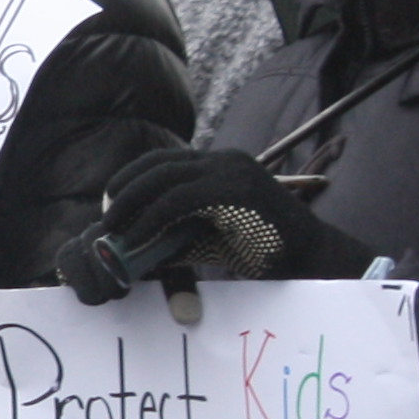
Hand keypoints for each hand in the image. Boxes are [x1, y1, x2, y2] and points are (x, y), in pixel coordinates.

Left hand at [55, 147, 369, 302]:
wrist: (313, 258)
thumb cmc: (263, 251)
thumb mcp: (212, 237)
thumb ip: (177, 235)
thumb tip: (132, 248)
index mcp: (222, 164)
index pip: (165, 160)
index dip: (132, 177)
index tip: (110, 201)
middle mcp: (226, 160)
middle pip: (160, 164)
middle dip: (125, 188)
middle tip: (106, 215)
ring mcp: (233, 171)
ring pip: (165, 178)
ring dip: (132, 202)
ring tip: (113, 227)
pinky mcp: (236, 190)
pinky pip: (179, 199)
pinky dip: (151, 217)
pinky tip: (137, 235)